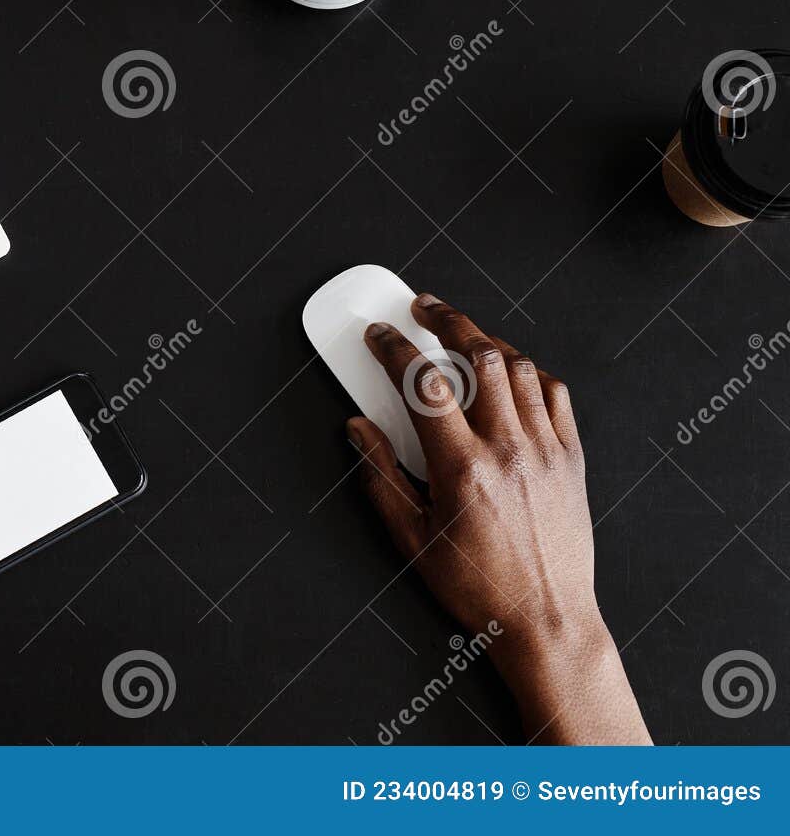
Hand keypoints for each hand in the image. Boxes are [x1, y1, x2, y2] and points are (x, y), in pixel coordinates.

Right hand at [349, 293, 648, 744]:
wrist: (547, 620)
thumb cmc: (479, 587)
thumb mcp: (411, 537)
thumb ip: (380, 475)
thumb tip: (359, 429)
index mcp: (461, 468)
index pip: (423, 383)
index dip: (395, 348)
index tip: (378, 334)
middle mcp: (508, 449)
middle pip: (478, 356)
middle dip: (445, 321)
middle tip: (423, 309)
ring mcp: (546, 449)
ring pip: (518, 366)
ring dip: (485, 341)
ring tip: (461, 336)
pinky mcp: (572, 458)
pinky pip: (555, 393)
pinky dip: (529, 371)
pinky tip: (510, 373)